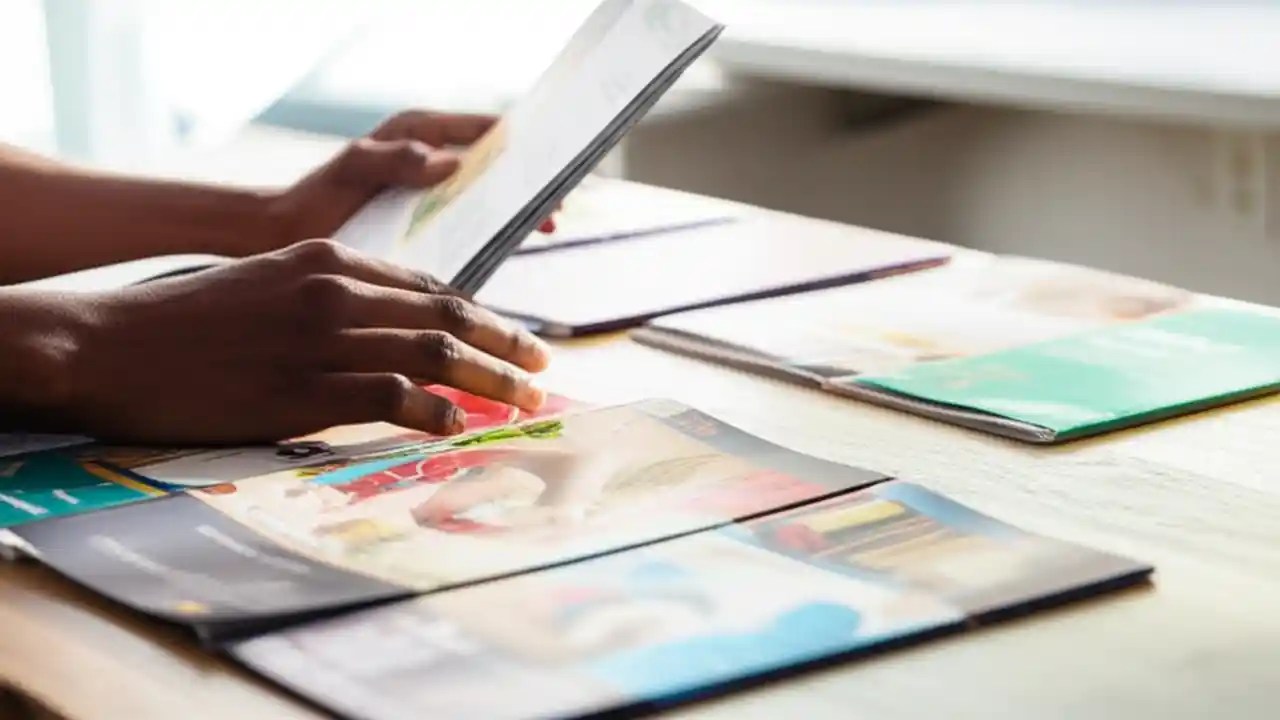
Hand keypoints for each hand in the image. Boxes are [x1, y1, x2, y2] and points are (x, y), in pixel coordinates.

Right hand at [41, 240, 550, 443]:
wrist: (113, 343)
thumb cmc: (188, 321)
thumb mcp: (268, 282)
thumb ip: (329, 294)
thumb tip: (385, 328)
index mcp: (328, 258)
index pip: (428, 286)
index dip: (479, 314)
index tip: (510, 337)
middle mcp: (335, 290)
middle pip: (446, 316)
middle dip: (505, 341)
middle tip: (542, 365)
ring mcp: (322, 338)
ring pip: (433, 353)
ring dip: (490, 378)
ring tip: (524, 399)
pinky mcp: (303, 389)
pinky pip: (391, 395)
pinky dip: (434, 410)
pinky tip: (456, 426)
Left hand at [263, 111, 555, 251]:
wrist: (288, 232)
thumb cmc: (317, 196)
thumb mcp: (354, 171)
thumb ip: (397, 159)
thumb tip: (453, 161)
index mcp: (420, 132)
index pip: (484, 130)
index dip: (519, 146)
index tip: (545, 166)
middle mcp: (432, 154)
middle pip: (495, 162)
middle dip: (527, 182)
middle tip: (558, 207)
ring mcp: (432, 187)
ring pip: (487, 191)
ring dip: (516, 208)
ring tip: (544, 226)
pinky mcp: (427, 217)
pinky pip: (470, 217)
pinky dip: (493, 228)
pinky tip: (510, 246)